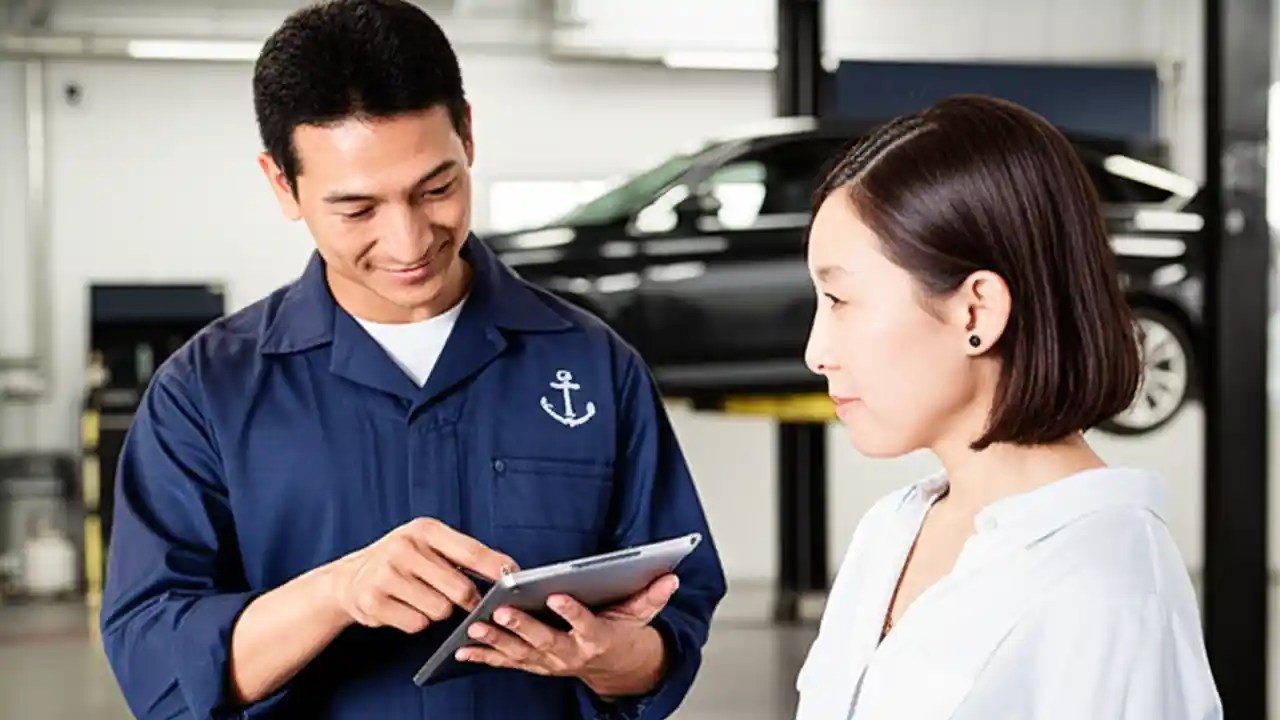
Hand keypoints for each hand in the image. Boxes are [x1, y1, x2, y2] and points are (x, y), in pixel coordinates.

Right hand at [325, 518, 517, 633]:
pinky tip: (404, 608)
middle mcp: (404, 548)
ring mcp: (386, 575)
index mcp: (424, 530)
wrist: (349, 578)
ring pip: (440, 611)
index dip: (497, 569)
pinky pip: (417, 625)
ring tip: (422, 598)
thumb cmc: (403, 561)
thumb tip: (508, 571)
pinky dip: (417, 622)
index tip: (516, 580)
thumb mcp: (429, 545)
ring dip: (438, 611)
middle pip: (460, 589)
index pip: (471, 552)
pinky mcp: (373, 602)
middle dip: (467, 600)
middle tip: (462, 600)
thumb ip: (465, 555)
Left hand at [457, 574, 678, 696]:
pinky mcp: (533, 664)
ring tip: (475, 625)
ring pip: (520, 653)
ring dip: (496, 640)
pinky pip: (506, 662)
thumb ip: (653, 595)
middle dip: (522, 627)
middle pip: (544, 641)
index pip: (585, 624)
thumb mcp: (641, 614)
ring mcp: (549, 662)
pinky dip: (484, 655)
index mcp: (597, 638)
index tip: (558, 595)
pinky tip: (463, 647)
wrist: (613, 668)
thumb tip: (672, 576)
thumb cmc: (621, 633)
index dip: (572, 612)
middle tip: (502, 611)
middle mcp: (570, 654)